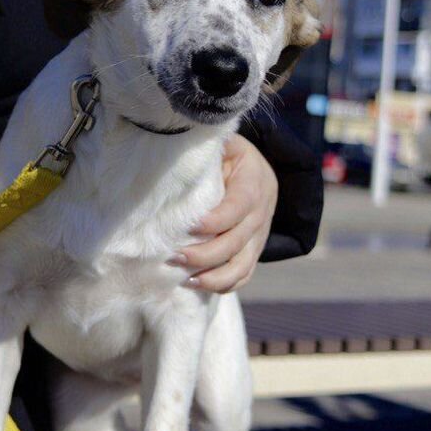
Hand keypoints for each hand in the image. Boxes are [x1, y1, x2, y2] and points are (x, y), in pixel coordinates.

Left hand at [172, 135, 276, 292]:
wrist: (257, 168)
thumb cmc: (228, 154)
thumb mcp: (223, 145)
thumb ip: (205, 155)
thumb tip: (168, 163)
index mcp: (254, 181)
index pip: (238, 207)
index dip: (215, 221)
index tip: (188, 228)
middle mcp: (262, 211)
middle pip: (237, 242)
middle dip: (205, 255)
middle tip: (173, 257)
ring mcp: (261, 234)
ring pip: (243, 265)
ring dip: (213, 277)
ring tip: (185, 280)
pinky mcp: (255, 249)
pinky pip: (244, 274)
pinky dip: (223, 285)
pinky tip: (197, 285)